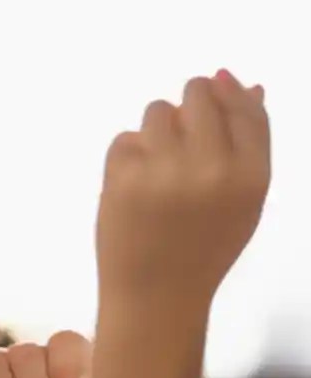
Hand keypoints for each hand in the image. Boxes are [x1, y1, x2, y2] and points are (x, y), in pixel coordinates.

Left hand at [97, 70, 269, 305]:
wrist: (157, 293)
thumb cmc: (205, 245)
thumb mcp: (243, 201)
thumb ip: (248, 144)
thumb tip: (250, 84)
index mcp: (252, 177)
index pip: (245, 109)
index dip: (228, 93)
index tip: (216, 91)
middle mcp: (212, 168)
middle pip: (198, 95)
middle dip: (189, 104)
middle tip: (180, 134)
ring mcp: (165, 170)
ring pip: (157, 110)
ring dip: (155, 129)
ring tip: (159, 168)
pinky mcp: (124, 176)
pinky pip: (125, 138)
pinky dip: (128, 156)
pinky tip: (136, 187)